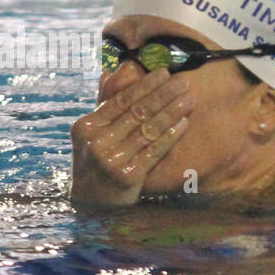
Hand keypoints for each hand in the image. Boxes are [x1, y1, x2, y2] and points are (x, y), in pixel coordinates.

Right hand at [69, 68, 192, 206]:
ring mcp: (112, 160)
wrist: (92, 203)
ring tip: (189, 99)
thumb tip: (112, 71)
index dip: (144, 86)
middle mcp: (97, 142)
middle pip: (137, 112)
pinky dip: (170, 135)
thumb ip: (104, 104)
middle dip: (163, 95)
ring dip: (172, 112)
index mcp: (86, 126)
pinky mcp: (129, 176)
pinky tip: (183, 123)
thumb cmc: (96, 161)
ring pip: (148, 130)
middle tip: (183, 82)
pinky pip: (154, 150)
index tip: (164, 73)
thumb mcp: (93, 134)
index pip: (120, 101)